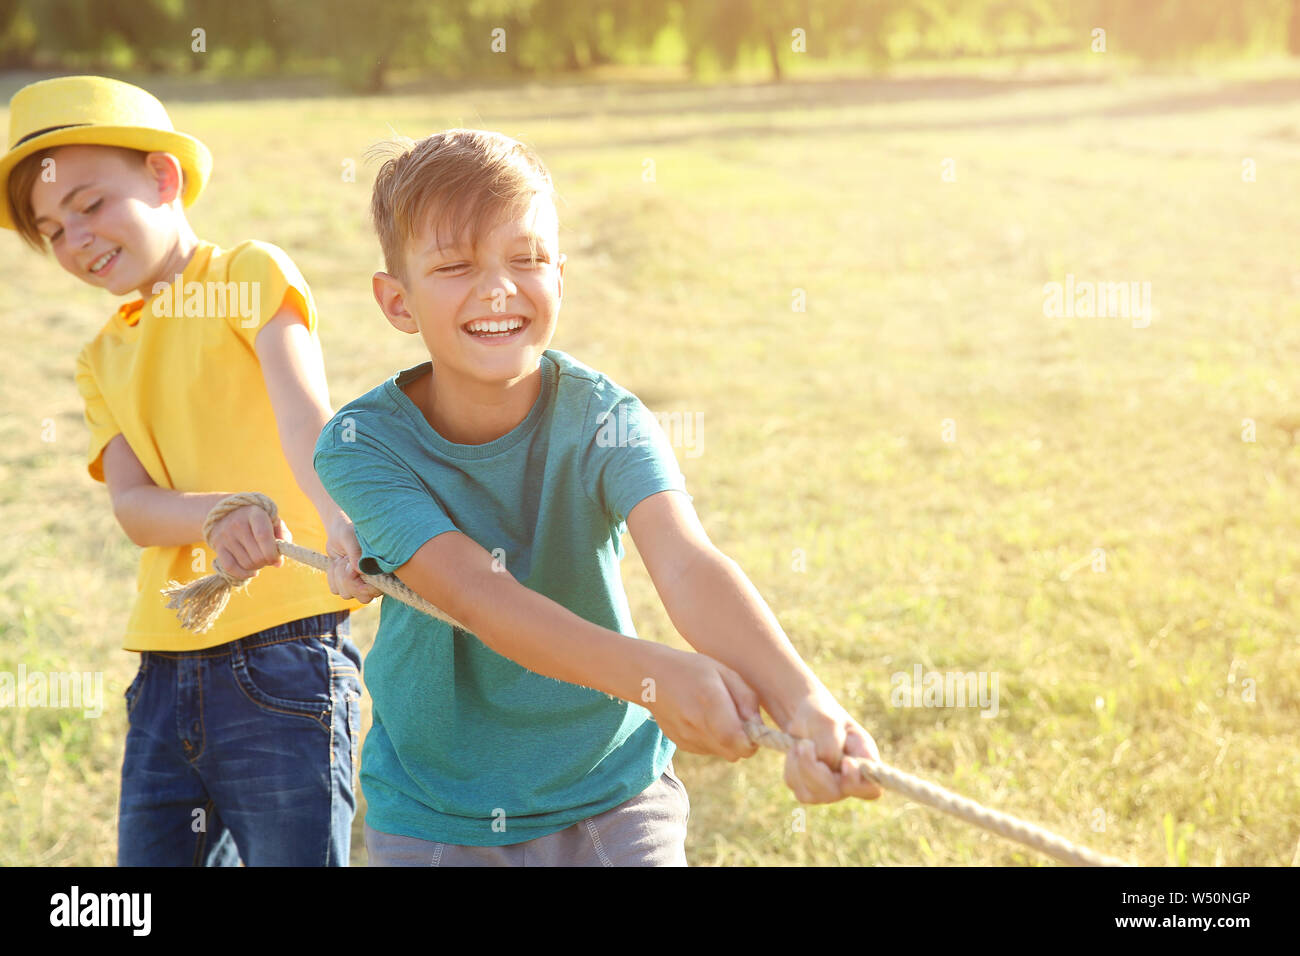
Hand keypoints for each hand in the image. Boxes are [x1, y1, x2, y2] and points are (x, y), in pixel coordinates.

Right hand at [208, 504, 290, 580]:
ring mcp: (226, 535)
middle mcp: (238, 523)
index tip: (277, 558)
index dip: (272, 553)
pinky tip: (251, 571)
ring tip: (259, 559)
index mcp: (255, 514)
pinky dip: (243, 574)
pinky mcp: (217, 546)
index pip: (264, 536)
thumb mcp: (273, 520)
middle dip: (266, 561)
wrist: (227, 511)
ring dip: (257, 567)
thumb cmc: (258, 519)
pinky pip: (230, 568)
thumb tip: (278, 563)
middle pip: (256, 556)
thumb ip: (283, 537)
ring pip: (246, 564)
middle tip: (268, 557)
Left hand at [325, 513, 382, 602]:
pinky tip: (337, 563)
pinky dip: (332, 576)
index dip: (362, 583)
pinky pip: (335, 589)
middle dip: (348, 580)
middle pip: (363, 598)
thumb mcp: (351, 537)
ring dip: (339, 575)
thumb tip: (359, 570)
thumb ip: (356, 552)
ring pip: (346, 595)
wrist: (340, 531)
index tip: (352, 566)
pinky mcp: (346, 585)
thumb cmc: (350, 530)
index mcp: (383, 570)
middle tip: (346, 560)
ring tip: (343, 559)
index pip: (377, 590)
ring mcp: (360, 584)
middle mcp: (375, 581)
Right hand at [642, 645, 760, 761]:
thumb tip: (759, 726)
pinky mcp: (681, 743)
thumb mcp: (725, 672)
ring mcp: (686, 736)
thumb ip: (746, 698)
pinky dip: (714, 739)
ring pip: (722, 753)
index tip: (754, 727)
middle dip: (743, 742)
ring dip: (728, 740)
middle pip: (733, 752)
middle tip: (740, 721)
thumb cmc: (693, 669)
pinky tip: (704, 719)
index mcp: (710, 700)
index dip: (752, 740)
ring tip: (719, 715)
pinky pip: (709, 749)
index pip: (738, 740)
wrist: (651, 677)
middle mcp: (696, 723)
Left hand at [782, 686, 883, 803]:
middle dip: (813, 768)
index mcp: (865, 763)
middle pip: (834, 793)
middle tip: (805, 744)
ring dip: (799, 764)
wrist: (807, 719)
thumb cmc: (824, 716)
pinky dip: (791, 766)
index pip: (871, 790)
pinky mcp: (807, 790)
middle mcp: (848, 782)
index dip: (856, 782)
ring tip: (802, 742)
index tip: (846, 762)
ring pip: (811, 793)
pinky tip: (796, 751)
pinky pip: (795, 784)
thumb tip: (826, 764)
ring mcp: (828, 790)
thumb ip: (830, 743)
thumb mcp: (828, 721)